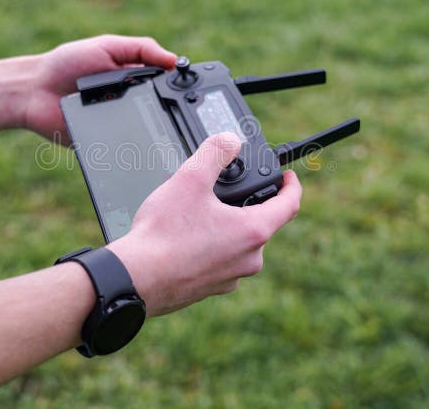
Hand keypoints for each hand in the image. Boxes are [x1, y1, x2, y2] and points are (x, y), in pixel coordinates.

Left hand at [24, 35, 176, 143]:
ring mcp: (118, 123)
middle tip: (170, 108)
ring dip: (148, 128)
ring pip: (145, 132)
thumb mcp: (107, 46)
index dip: (178, 88)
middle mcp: (130, 101)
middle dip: (165, 110)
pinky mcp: (106, 142)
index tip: (191, 90)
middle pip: (160, 110)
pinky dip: (128, 144)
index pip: (166, 85)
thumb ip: (140, 49)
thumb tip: (174, 59)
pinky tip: (130, 138)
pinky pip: (123, 147)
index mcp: (135, 78)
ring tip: (147, 122)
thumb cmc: (67, 63)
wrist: (33, 91)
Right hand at [107, 133, 302, 315]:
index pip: (289, 205)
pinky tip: (184, 239)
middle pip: (260, 223)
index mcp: (253, 232)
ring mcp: (230, 277)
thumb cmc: (163, 236)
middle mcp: (248, 259)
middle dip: (246, 204)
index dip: (292, 186)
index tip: (288, 177)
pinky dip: (210, 246)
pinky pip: (220, 260)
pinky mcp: (210, 288)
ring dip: (226, 225)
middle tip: (224, 190)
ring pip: (238, 243)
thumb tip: (230, 140)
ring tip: (196, 214)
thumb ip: (214, 153)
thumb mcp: (189, 179)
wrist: (136, 280)